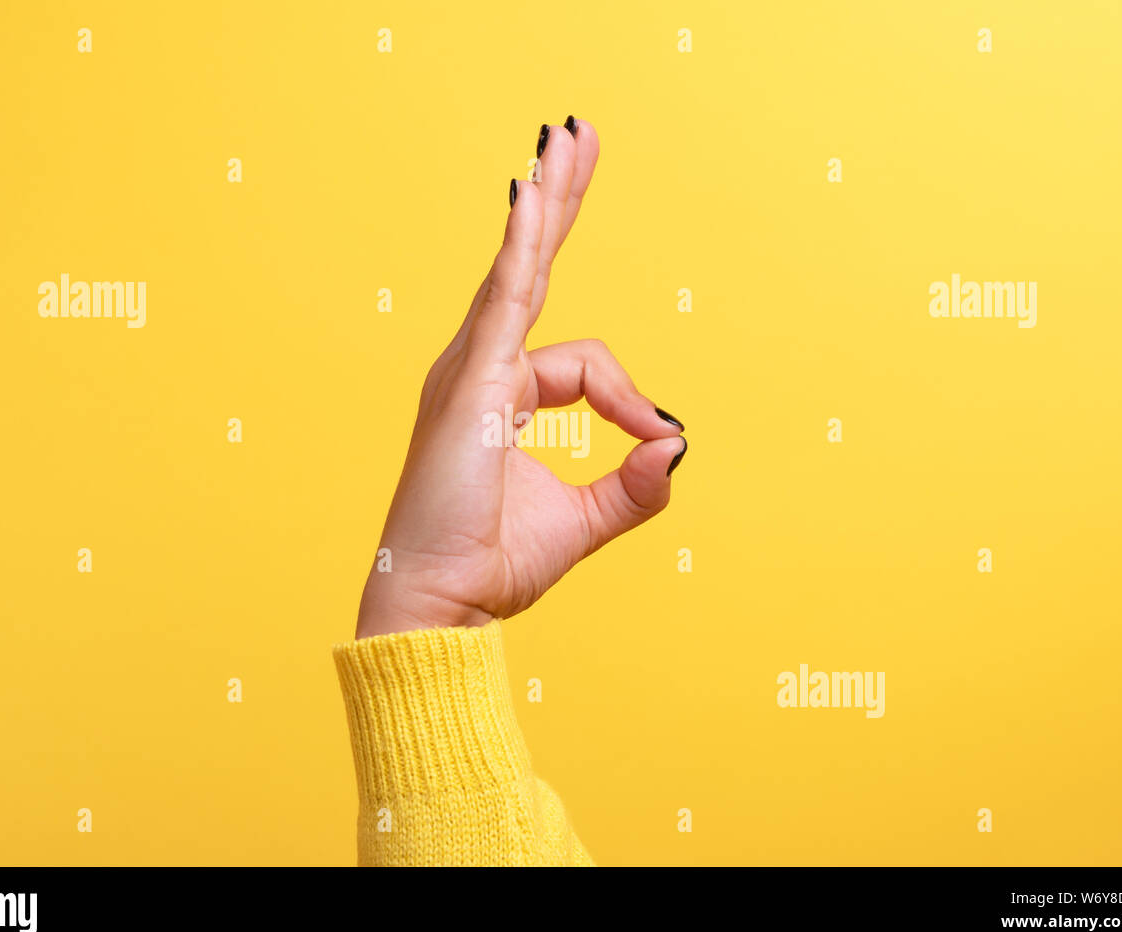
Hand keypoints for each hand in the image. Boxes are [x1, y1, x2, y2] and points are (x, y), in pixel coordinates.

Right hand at [355, 117, 686, 637]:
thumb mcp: (587, 520)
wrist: (443, 605)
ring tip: (565, 138)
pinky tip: (532, 193)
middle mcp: (480, 371)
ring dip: (544, 202)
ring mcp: (469, 372)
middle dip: (557, 204)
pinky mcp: (469, 384)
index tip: (655, 440)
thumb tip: (678, 443)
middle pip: (529, 271)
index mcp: (502, 396)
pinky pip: (503, 303)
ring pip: (517, 272)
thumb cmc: (493, 564)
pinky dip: (520, 249)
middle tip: (577, 137)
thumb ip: (635, 485)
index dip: (630, 397)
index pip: (582, 364)